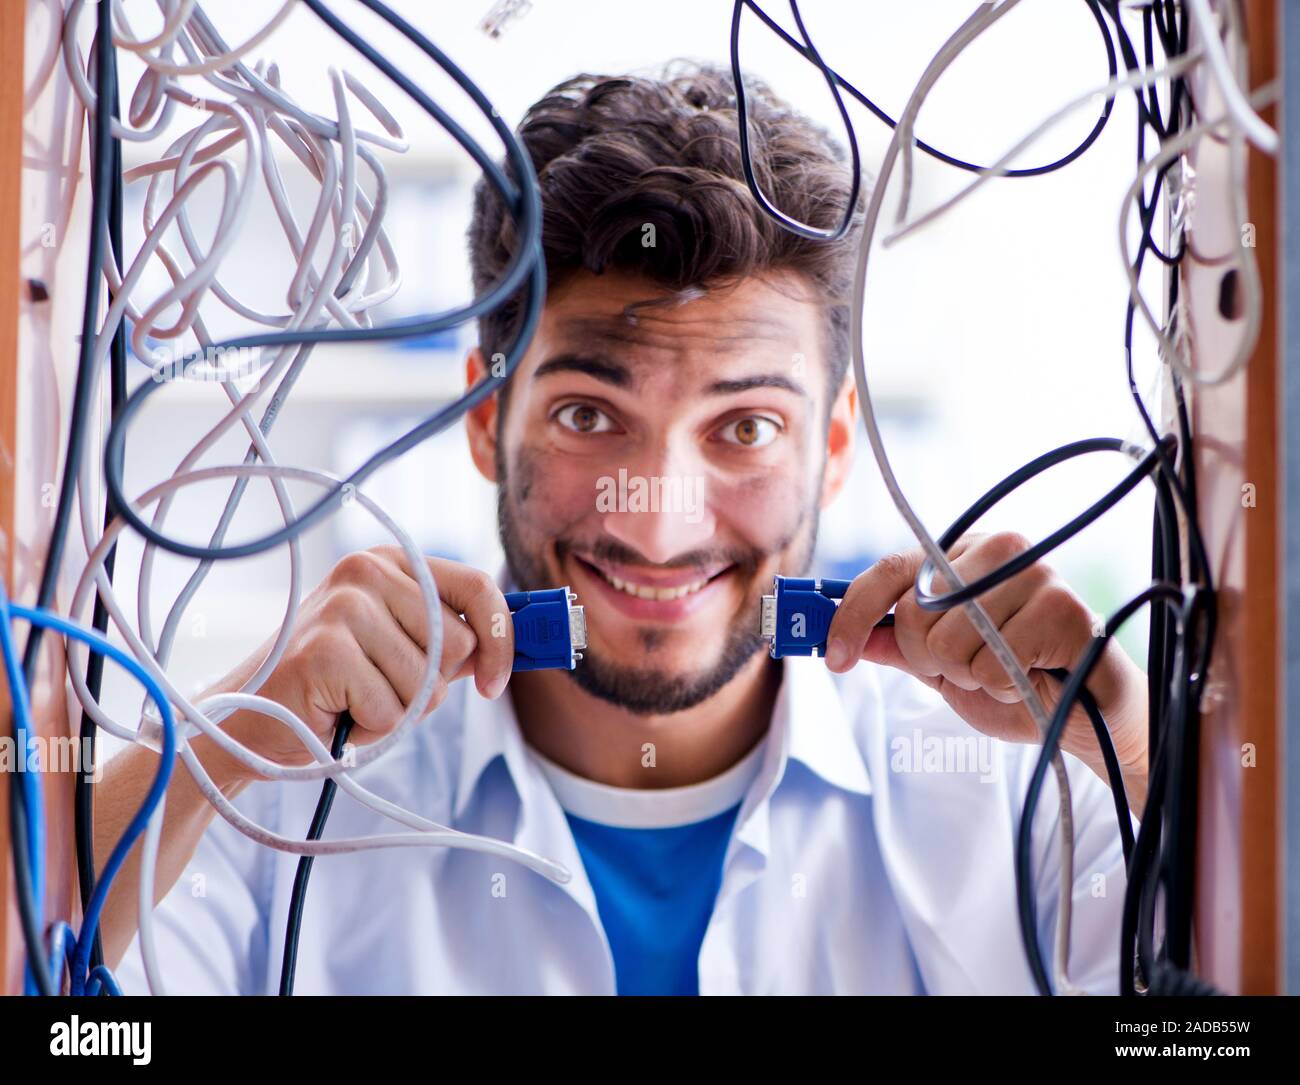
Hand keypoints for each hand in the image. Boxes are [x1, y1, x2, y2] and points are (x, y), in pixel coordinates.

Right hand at [205, 547, 513, 783]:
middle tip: (380, 690)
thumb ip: (455, 644)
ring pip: (426, 683)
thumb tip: (522, 641)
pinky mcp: (324, 650)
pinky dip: (370, 729)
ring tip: (353, 701)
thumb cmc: (336, 689)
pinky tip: (336, 714)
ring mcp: (343, 607)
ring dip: (397, 712)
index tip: (494, 684)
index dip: (501, 640)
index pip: (477, 586)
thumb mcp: (404, 654)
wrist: (251, 721)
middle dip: (431, 687)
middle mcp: (366, 572)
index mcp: (392, 564)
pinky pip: (390, 709)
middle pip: (458, 644)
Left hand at [823, 532, 1148, 799]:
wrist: (1085, 717)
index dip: (852, 616)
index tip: (834, 659)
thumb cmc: (1015, 683)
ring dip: (971, 677)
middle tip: (971, 670)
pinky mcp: (1063, 607)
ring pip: (949, 642)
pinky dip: (1004, 686)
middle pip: (911, 613)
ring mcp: (1034, 573)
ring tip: (1007, 672)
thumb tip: (846, 635)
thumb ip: (898, 645)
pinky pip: (993, 663)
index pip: (888, 571)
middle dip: (929, 660)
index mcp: (962, 554)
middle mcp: (996, 550)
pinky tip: (1032, 677)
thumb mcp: (942, 666)